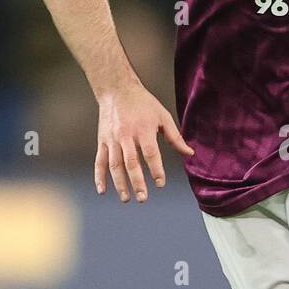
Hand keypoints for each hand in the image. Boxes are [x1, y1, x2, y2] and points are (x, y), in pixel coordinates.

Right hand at [95, 82, 193, 201]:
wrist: (116, 90)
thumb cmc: (143, 103)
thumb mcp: (162, 116)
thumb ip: (175, 137)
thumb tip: (189, 153)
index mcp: (143, 130)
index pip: (150, 153)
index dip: (155, 169)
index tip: (160, 183)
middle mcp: (126, 136)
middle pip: (131, 162)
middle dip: (137, 182)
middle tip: (143, 198)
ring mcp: (112, 139)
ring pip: (114, 165)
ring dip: (119, 183)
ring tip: (126, 198)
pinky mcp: (102, 141)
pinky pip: (99, 161)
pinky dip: (99, 176)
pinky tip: (102, 191)